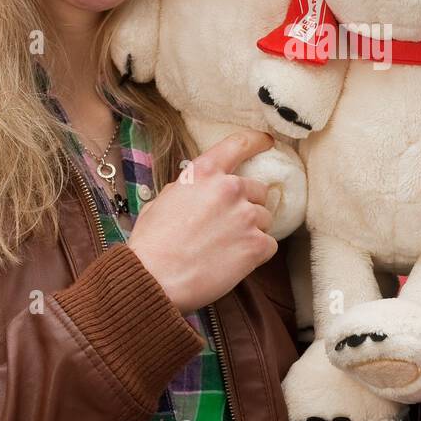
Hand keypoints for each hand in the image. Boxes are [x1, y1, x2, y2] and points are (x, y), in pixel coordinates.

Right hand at [128, 130, 278, 313]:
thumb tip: (202, 192)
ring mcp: (246, 216)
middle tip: (228, 226)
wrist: (153, 279)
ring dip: (252, 230)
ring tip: (226, 247)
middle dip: (247, 204)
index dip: (257, 141)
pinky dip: (256, 253)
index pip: (238, 145)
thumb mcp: (163, 200)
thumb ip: (190, 189)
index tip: (267, 142)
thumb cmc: (151, 244)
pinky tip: (234, 262)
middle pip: (258, 189)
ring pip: (265, 218)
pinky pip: (269, 244)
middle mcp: (229, 188)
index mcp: (204, 173)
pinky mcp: (256, 245)